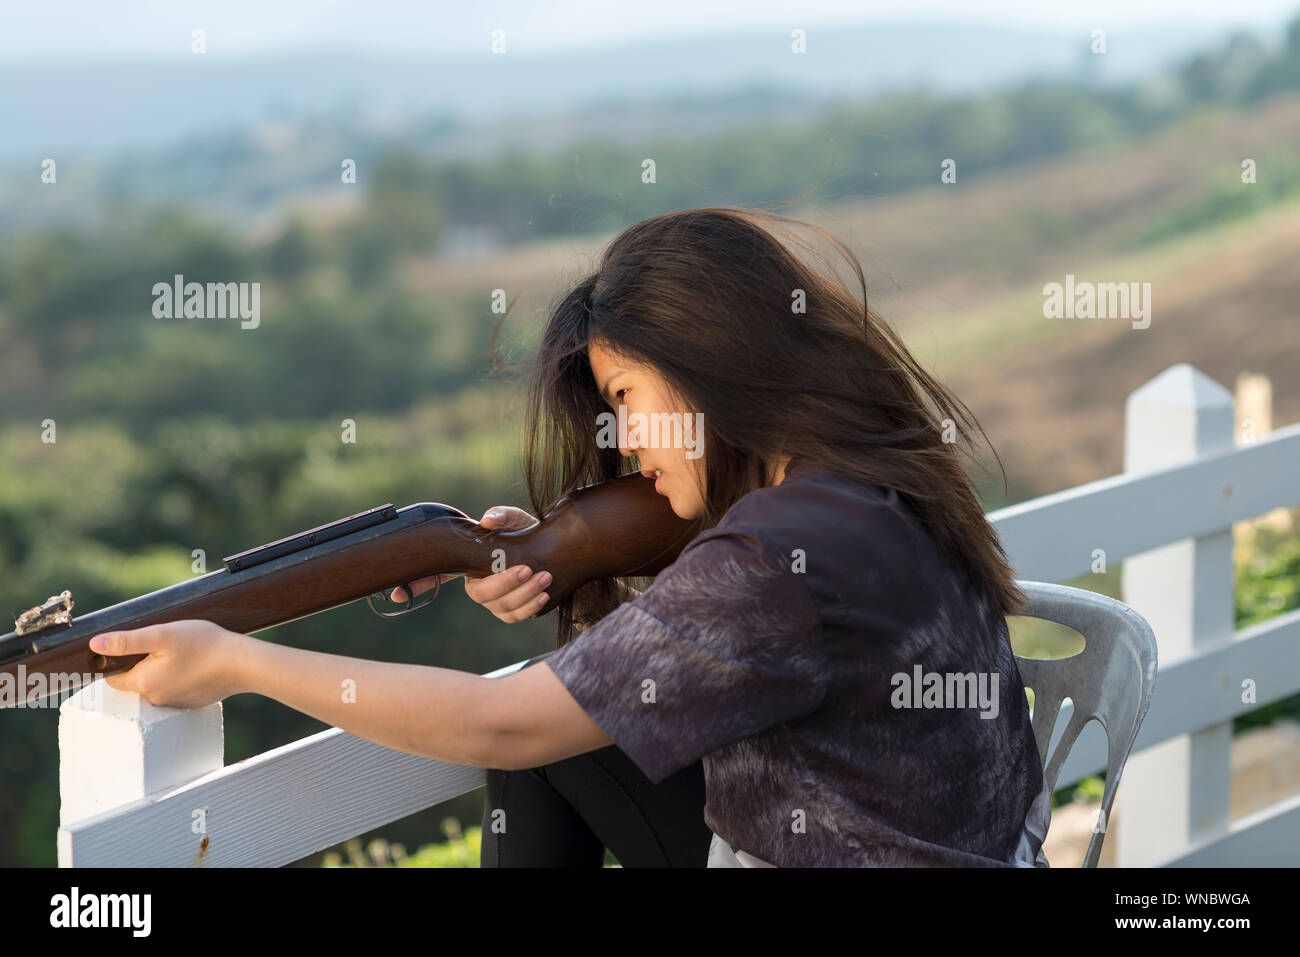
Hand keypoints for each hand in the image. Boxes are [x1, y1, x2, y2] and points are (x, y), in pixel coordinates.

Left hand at [89, 620, 250, 708]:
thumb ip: (127, 641)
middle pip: (135, 682)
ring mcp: (175, 704)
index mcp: (143, 683)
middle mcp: (155, 699)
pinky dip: (180, 679)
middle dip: (143, 665)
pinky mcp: (192, 703)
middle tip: (163, 646)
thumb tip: (94, 644)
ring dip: (162, 672)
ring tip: (182, 653)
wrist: (243, 664)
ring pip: (156, 686)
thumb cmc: (204, 645)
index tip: (133, 646)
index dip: (118, 661)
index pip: (113, 678)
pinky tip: (195, 665)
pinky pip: (176, 691)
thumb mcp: (162, 635)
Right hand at [390, 506, 551, 622]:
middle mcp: (478, 583)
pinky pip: (515, 617)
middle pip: (479, 595)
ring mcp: (494, 599)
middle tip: (525, 569)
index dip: (418, 585)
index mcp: (469, 562)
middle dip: (502, 584)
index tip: (397, 594)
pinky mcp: (512, 610)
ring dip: (524, 594)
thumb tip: (487, 521)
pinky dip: (530, 607)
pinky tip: (544, 594)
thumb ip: (501, 515)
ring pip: (500, 607)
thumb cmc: (527, 534)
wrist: (554, 552)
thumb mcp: (516, 519)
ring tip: (544, 576)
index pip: (438, 573)